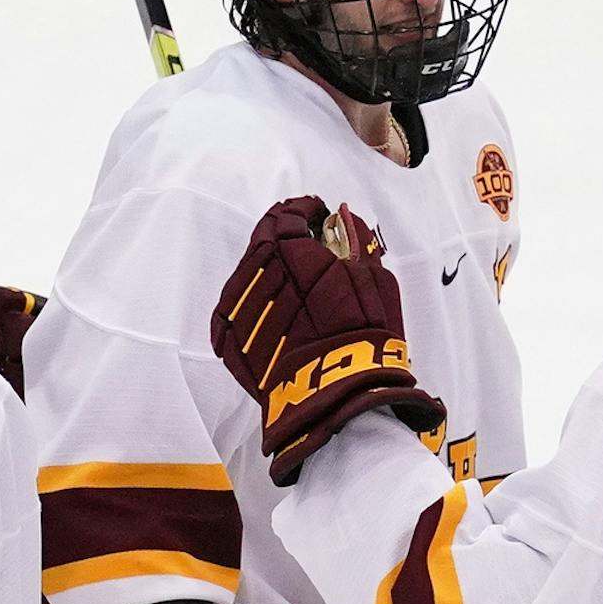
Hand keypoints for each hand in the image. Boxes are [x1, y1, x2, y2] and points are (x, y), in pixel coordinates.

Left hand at [211, 197, 444, 486]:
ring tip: (293, 281)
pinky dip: (255, 302)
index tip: (318, 213)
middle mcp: (253, 272)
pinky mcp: (227, 340)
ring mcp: (236, 308)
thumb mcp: (375, 278)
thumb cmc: (362, 334)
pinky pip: (236, 309)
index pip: (288, 214)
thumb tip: (346, 217)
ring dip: (268, 269)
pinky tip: (276, 310)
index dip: (304, 209)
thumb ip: (357, 241)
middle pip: (262, 239)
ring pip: (247, 273)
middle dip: (284, 234)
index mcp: (288, 249)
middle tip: (306, 241)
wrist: (335, 394)